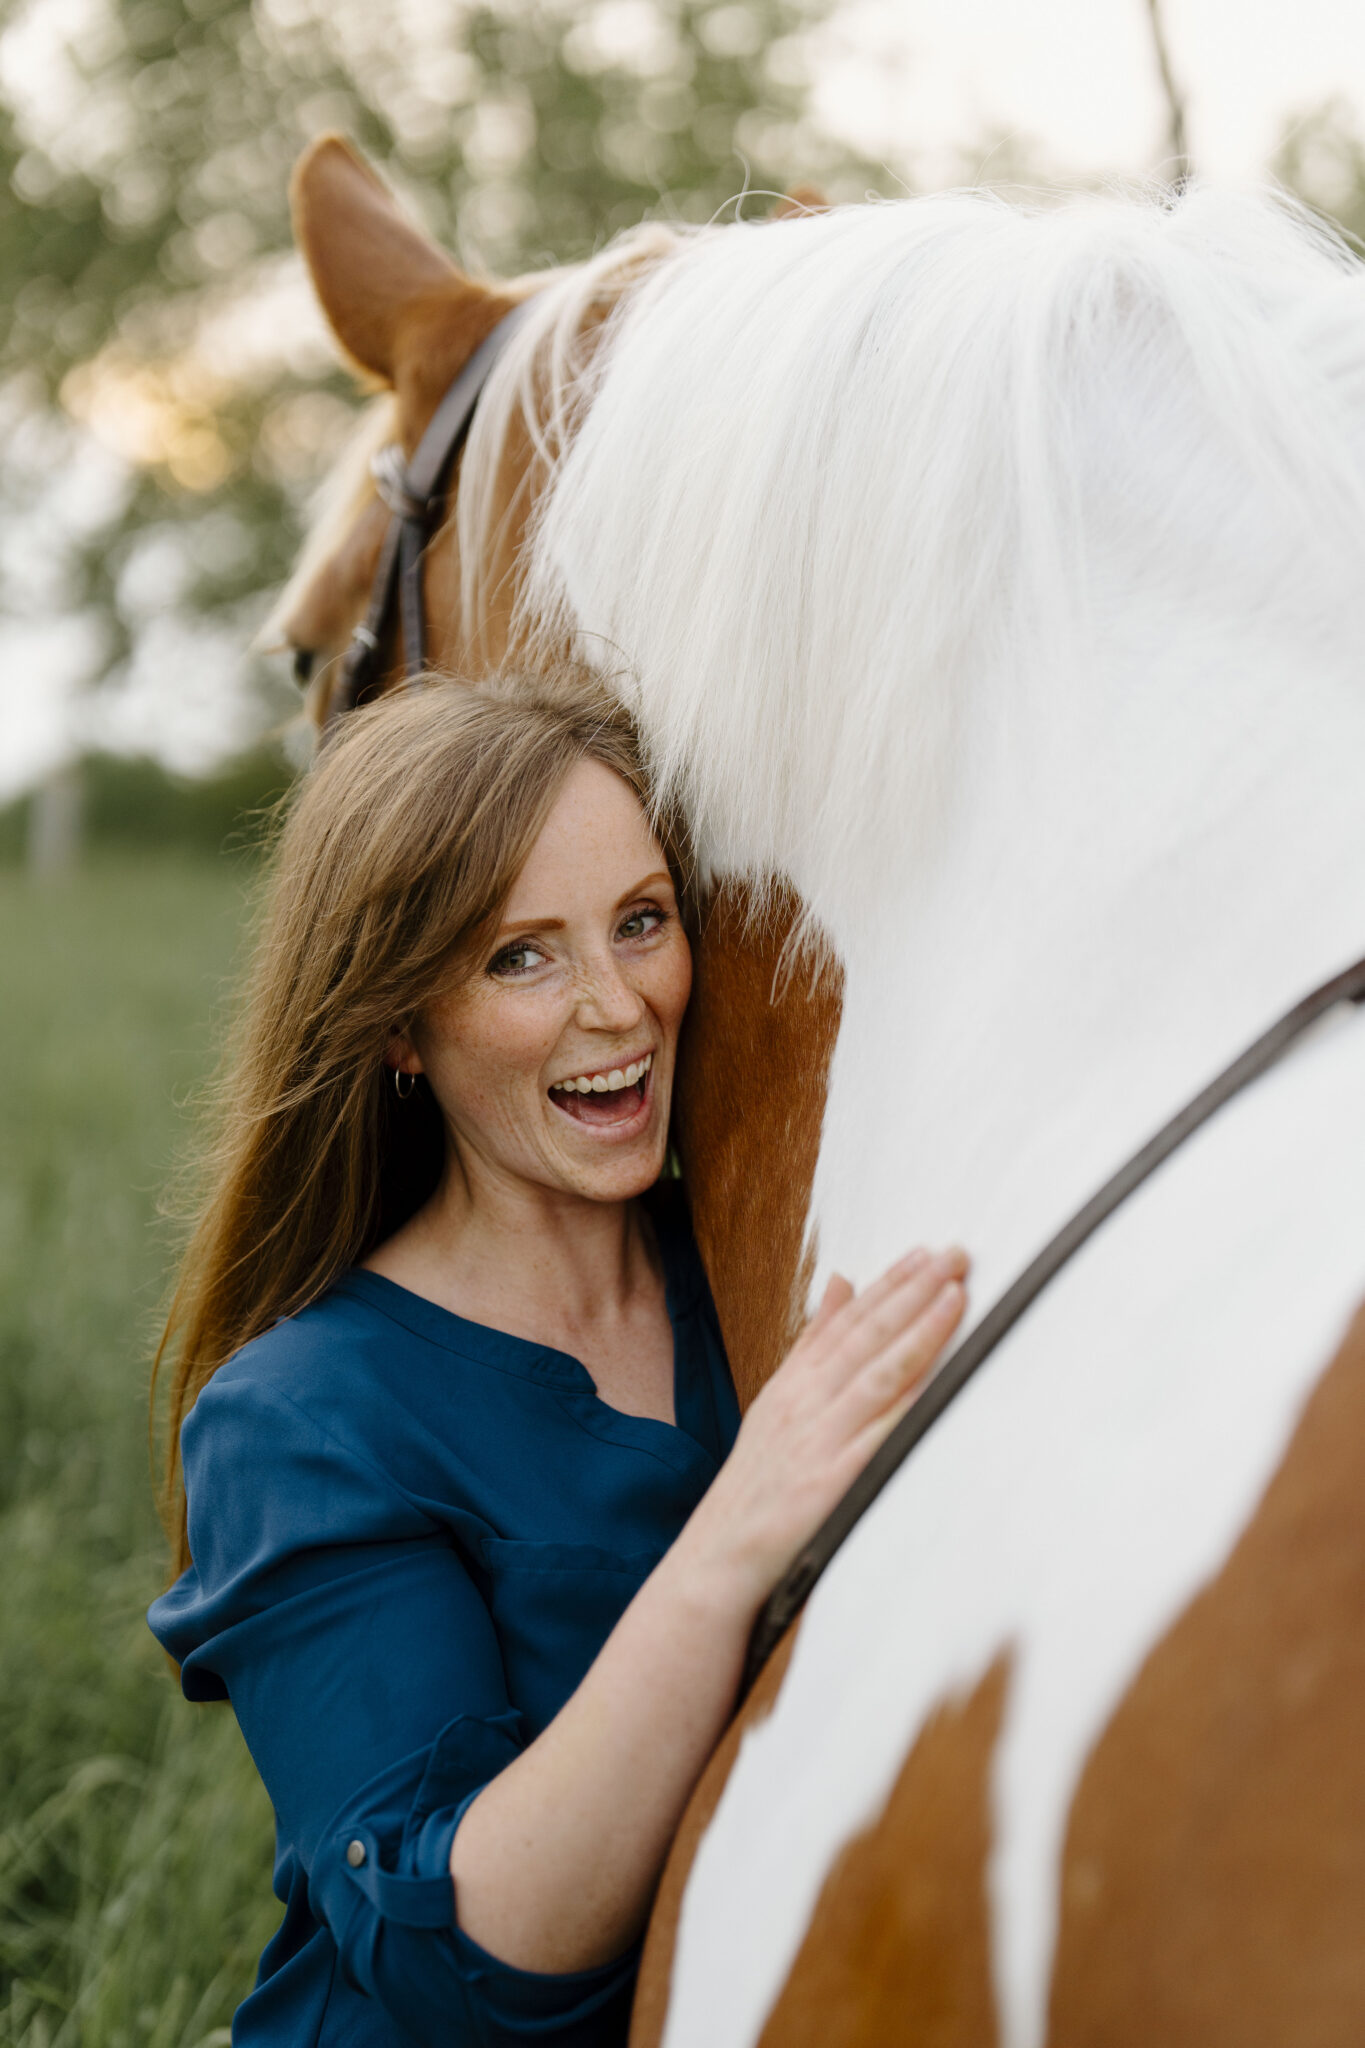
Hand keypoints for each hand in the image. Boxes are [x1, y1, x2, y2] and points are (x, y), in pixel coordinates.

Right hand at [679, 1249, 967, 1612]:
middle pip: (868, 1335)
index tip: (927, 1251)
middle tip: (956, 1255)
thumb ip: (814, 1341)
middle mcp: (807, 1401)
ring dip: (919, 1332)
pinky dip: (907, 1408)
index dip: (891, 1282)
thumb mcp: (779, 1398)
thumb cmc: (757, 1480)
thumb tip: (841, 1282)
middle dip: (915, 1291)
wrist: (720, 1555)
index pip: (850, 1319)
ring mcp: (819, 1439)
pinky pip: (878, 1437)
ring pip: (877, 1374)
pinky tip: (939, 1384)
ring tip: (955, 1297)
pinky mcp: (832, 1482)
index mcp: (797, 1381)